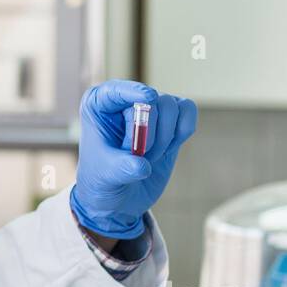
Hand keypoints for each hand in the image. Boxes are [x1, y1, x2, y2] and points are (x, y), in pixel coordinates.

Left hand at [70, 80, 197, 237]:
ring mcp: (149, 108)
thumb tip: (142, 167)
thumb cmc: (103, 180)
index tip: (149, 99)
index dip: (134, 91)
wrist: (119, 196)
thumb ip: (122, 169)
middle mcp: (125, 100)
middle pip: (152, 102)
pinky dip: (183, 130)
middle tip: (140, 156)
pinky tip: (169, 148)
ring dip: (166, 137)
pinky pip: (188, 111)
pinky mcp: (170, 119)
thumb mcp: (106, 176)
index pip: (116, 90)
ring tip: (149, 156)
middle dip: (151, 134)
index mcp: (99, 106)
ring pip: (172, 106)